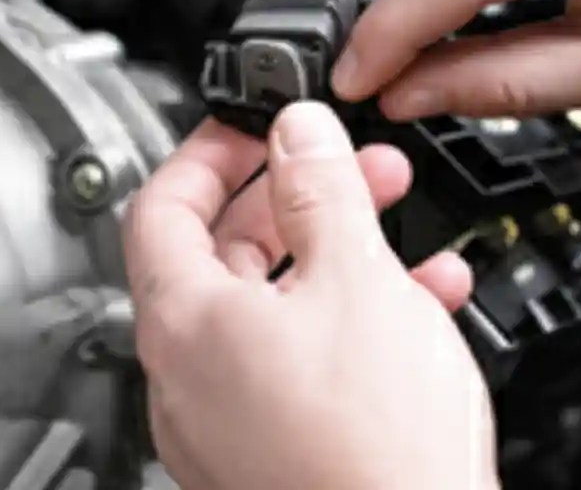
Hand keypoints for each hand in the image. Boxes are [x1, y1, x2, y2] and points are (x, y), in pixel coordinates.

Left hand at [123, 102, 496, 489]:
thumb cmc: (374, 452)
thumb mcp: (355, 281)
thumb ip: (322, 191)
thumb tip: (299, 134)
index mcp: (186, 323)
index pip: (162, 204)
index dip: (210, 151)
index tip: (255, 126)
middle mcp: (188, 376)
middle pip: (223, 253)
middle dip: (295, 198)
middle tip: (349, 169)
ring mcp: (227, 422)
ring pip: (272, 307)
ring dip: (334, 254)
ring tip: (396, 226)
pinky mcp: (270, 453)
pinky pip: (298, 363)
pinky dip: (348, 321)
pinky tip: (418, 303)